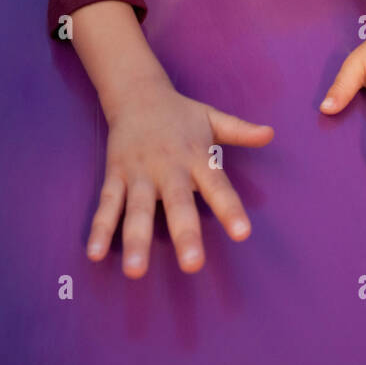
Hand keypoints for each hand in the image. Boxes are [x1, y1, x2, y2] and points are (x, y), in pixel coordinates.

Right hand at [87, 80, 273, 276]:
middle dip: (184, 235)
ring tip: (135, 271)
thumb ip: (240, 131)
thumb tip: (270, 134)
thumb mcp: (212, 117)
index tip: (242, 234)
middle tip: (192, 266)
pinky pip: (108, 204)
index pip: (218, 186)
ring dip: (135, 240)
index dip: (230, 209)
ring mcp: (139, 172)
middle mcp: (168, 167)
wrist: (136, 92)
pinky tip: (95, 254)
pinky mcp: (115, 175)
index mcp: (195, 156)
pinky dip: (100, 228)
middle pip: (177, 204)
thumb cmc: (180, 112)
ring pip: (137, 209)